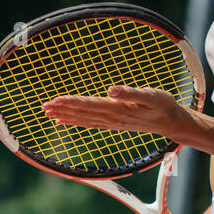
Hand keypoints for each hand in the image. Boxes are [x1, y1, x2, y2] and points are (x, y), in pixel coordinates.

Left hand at [41, 86, 189, 138]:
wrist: (169, 122)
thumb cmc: (162, 105)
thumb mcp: (150, 95)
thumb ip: (130, 93)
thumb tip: (111, 90)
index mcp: (117, 109)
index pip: (88, 105)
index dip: (70, 102)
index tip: (55, 100)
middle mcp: (111, 118)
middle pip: (81, 113)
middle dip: (62, 109)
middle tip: (43, 107)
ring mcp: (110, 122)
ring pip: (83, 119)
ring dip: (65, 115)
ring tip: (48, 113)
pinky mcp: (112, 123)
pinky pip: (89, 123)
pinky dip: (74, 122)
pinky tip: (63, 121)